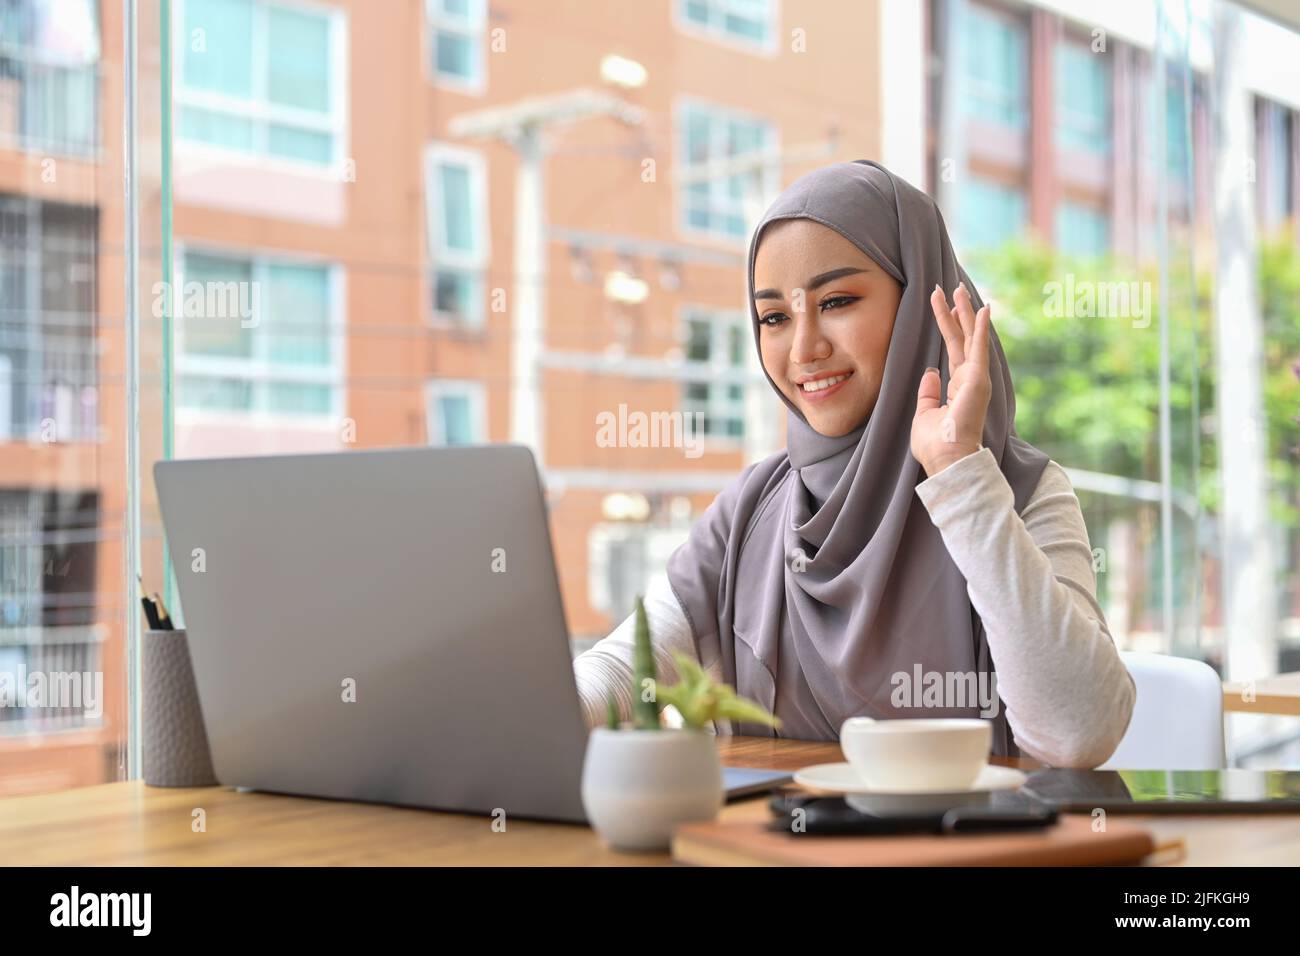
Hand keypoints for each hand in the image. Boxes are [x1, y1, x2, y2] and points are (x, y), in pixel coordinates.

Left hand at [911, 282, 991, 477]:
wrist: (947, 460)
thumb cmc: (935, 444)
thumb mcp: (925, 413)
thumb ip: (929, 392)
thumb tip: (930, 372)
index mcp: (958, 386)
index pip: (952, 348)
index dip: (946, 325)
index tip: (941, 304)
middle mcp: (970, 378)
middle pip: (961, 337)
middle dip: (956, 312)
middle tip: (951, 288)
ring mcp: (976, 378)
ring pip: (969, 337)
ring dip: (965, 312)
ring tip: (959, 289)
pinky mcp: (978, 379)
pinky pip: (979, 348)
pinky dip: (981, 328)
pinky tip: (983, 308)